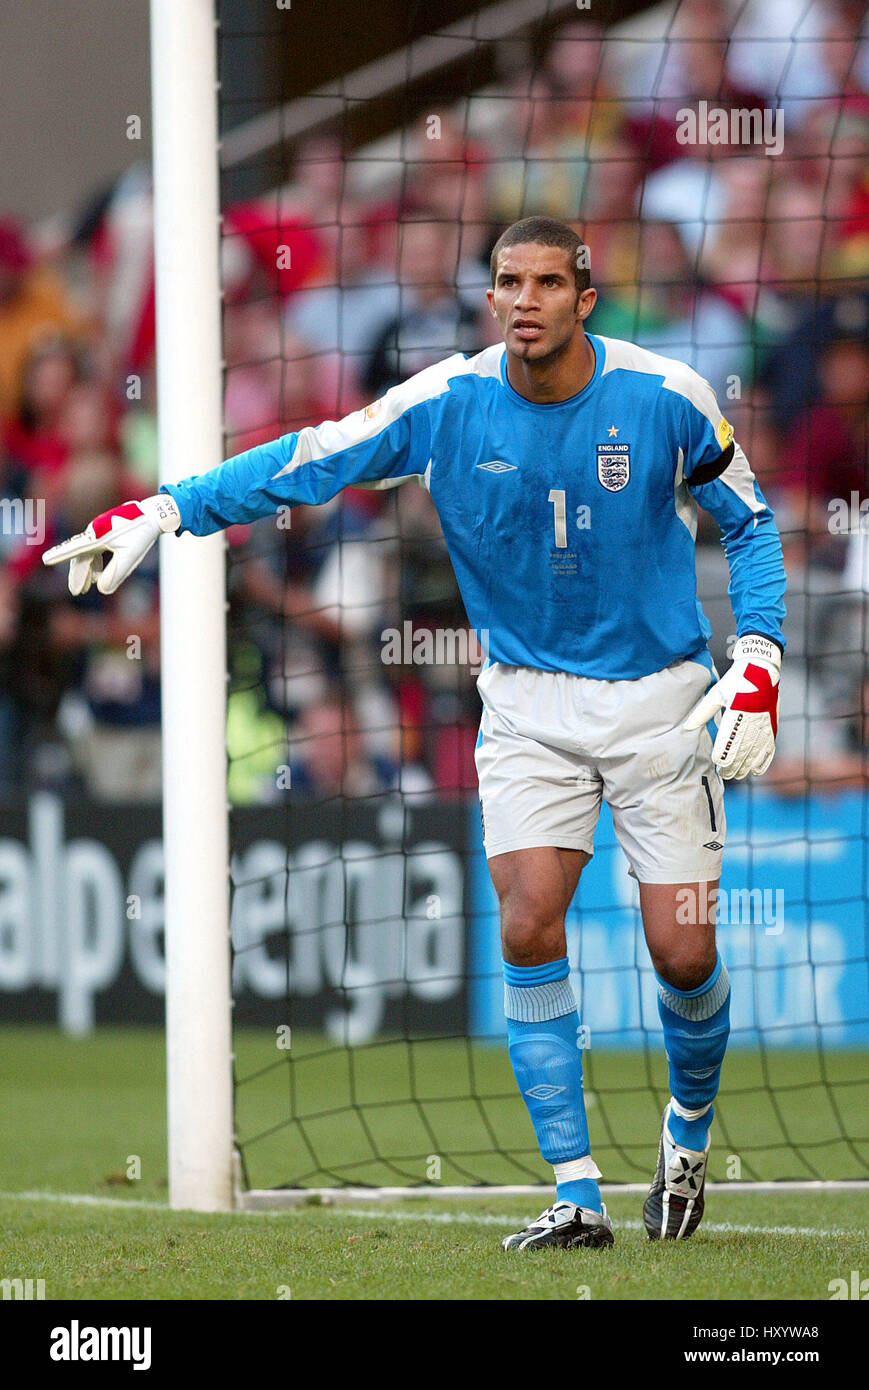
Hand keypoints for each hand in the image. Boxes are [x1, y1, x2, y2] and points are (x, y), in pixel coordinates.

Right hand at [42, 494, 180, 594]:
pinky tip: (96, 576)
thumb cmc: (141, 534)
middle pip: (80, 556)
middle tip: (76, 592)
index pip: (75, 549)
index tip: (46, 560)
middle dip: (78, 575)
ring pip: (87, 554)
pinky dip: (94, 564)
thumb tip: (102, 589)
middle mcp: (94, 532)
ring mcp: (99, 531)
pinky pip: (95, 550)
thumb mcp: (130, 556)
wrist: (152, 515)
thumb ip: (116, 573)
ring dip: (86, 571)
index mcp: (98, 536)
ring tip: (85, 588)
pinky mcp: (106, 532)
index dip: (60, 555)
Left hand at [683, 634, 780, 779]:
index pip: (729, 738)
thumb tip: (687, 727)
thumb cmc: (735, 681)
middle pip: (743, 748)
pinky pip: (769, 747)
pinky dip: (763, 760)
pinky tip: (755, 771)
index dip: (723, 752)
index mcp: (737, 710)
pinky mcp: (772, 725)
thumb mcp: (716, 694)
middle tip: (725, 775)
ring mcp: (764, 723)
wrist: (762, 669)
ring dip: (747, 765)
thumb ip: (702, 713)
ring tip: (737, 775)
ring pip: (756, 750)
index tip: (716, 763)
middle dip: (734, 764)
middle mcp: (752, 718)